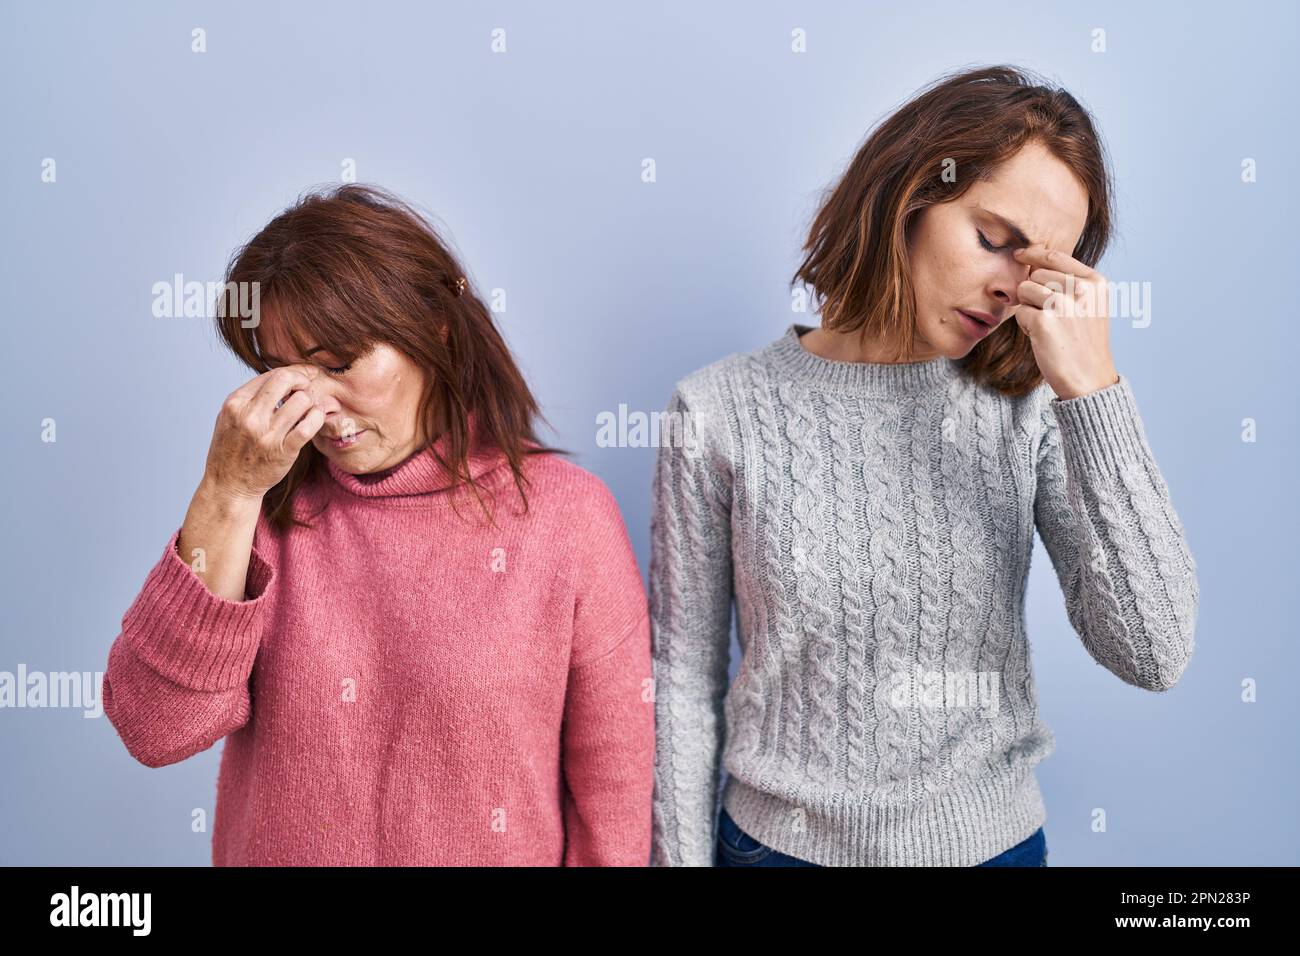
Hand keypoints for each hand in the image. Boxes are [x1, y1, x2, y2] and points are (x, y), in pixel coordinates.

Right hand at [201, 365, 327, 500]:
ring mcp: (267, 434)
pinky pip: (308, 426)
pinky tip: (315, 418)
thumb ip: (250, 398)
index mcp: (235, 404)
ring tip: (309, 408)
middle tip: (307, 387)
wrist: (229, 486)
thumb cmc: (231, 450)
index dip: (291, 373)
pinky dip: (317, 417)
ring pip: (302, 400)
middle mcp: (249, 416)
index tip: (300, 378)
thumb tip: (279, 379)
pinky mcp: (283, 451)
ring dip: (311, 401)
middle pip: (286, 380)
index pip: (270, 374)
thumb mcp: (229, 418)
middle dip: (302, 379)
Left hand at [1011, 244, 1119, 400]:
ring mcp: (1063, 304)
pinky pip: (1020, 312)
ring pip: (1024, 290)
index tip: (1018, 254)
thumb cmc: (1084, 342)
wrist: (1090, 379)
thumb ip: (1069, 282)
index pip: (1056, 256)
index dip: (1033, 253)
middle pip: (1036, 274)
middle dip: (1033, 292)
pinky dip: (1026, 325)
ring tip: (1047, 326)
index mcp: (1095, 282)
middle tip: (1049, 316)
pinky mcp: (1044, 321)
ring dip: (1028, 308)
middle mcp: (1081, 289)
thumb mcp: (1090, 305)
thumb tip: (1033, 262)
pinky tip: (1042, 337)